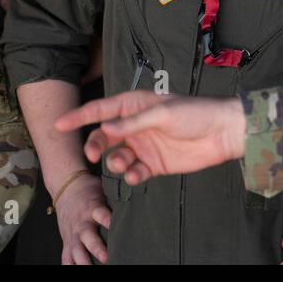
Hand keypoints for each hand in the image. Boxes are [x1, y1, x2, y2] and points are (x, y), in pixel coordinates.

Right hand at [53, 173, 111, 264]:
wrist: (66, 188)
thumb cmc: (91, 190)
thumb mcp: (104, 190)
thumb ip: (117, 199)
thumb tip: (141, 197)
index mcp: (93, 208)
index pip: (102, 215)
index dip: (109, 221)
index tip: (118, 227)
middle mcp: (82, 224)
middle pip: (89, 239)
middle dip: (99, 250)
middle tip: (108, 259)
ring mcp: (73, 235)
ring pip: (77, 252)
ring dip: (85, 263)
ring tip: (93, 270)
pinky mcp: (67, 242)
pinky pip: (66, 258)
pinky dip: (71, 267)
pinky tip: (79, 273)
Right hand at [54, 90, 245, 184]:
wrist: (223, 133)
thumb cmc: (196, 113)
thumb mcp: (163, 113)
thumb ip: (133, 122)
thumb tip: (106, 127)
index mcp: (137, 105)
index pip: (102, 109)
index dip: (80, 116)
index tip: (59, 124)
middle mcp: (137, 125)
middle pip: (104, 136)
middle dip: (95, 144)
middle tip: (94, 154)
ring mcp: (145, 145)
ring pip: (116, 156)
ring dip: (115, 162)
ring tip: (124, 164)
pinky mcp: (155, 164)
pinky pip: (134, 172)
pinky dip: (132, 176)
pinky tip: (138, 174)